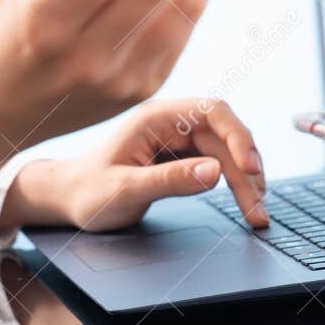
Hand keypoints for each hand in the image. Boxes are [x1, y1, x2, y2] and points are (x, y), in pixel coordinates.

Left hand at [0, 98, 268, 230]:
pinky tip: (245, 202)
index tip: (249, 168)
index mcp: (155, 118)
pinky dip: (234, 185)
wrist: (67, 199)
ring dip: (246, 182)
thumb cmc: (87, 192)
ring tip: (256, 214)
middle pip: (226, 137)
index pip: (212, 111)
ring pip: (226, 154)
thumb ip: (170, 181)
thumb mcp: (125, 191)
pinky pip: (218, 166)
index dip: (238, 135)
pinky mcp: (182, 159)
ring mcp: (178, 140)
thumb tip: (216, 172)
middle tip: (257, 210)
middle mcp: (171, 123)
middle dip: (246, 172)